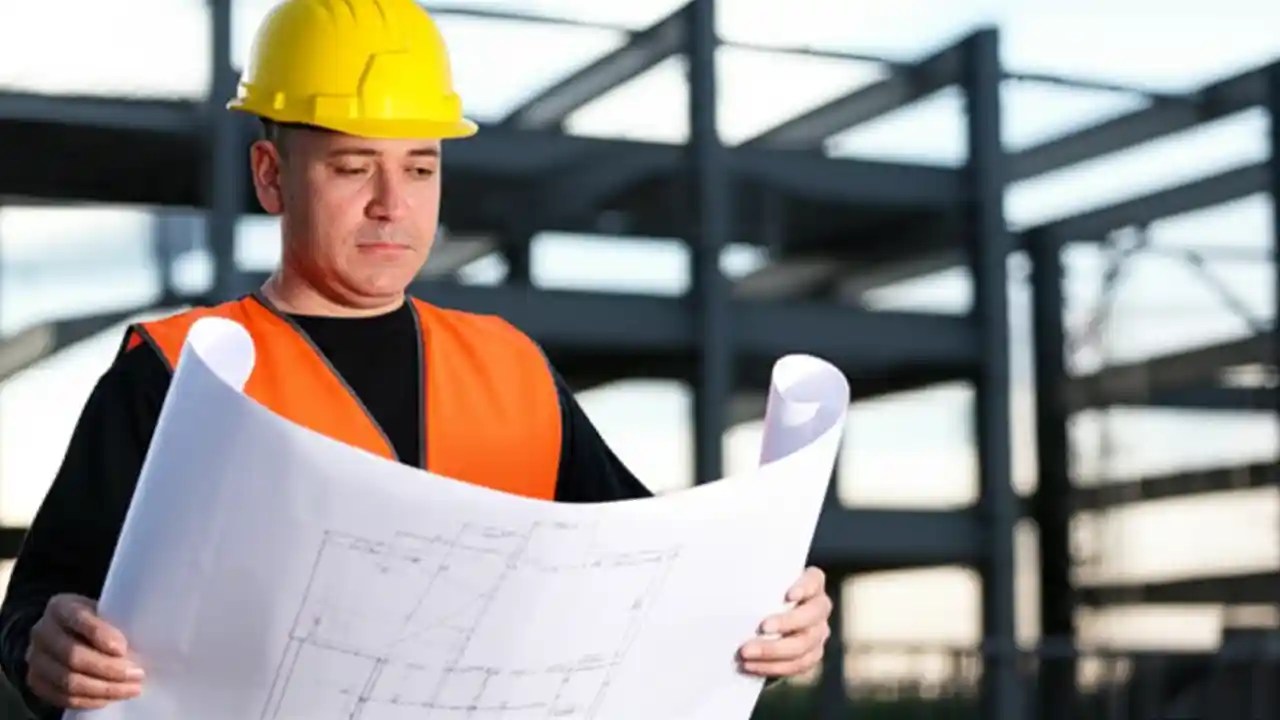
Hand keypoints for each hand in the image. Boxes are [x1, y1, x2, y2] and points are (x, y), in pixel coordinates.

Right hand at [25, 594, 143, 709]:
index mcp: (60, 607)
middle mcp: (41, 631)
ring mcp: (35, 658)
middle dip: (108, 669)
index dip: (100, 634)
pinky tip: (110, 698)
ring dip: (103, 688)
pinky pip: (61, 697)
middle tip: (137, 674)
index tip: (123, 648)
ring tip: (130, 689)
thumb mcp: (105, 608)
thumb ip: (118, 617)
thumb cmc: (97, 618)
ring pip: (67, 681)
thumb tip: (150, 636)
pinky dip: (88, 700)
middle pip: (73, 656)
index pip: (78, 618)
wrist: (66, 633)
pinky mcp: (36, 680)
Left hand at [738, 567, 831, 678]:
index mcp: (810, 583)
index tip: (788, 595)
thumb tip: (721, 578)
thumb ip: (750, 581)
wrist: (759, 623)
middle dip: (787, 622)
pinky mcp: (811, 654)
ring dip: (774, 651)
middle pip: (813, 614)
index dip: (805, 588)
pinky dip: (774, 667)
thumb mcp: (756, 584)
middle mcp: (819, 607)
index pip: (814, 580)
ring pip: (805, 644)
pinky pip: (798, 665)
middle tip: (762, 627)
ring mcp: (818, 632)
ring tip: (746, 653)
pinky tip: (752, 666)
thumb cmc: (756, 594)